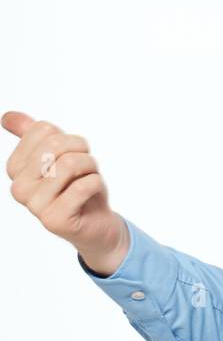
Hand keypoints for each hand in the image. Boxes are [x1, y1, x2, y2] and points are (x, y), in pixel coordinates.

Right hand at [3, 110, 128, 275]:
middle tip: (85, 170)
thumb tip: (7, 116)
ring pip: (71, 164)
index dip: (69, 139)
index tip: (72, 156)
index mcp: (15, 168)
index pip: (43, 129)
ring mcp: (34, 206)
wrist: (97, 224)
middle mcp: (19, 187)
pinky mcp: (54, 220)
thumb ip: (32, 135)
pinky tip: (92, 194)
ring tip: (87, 181)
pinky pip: (83, 186)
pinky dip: (97, 184)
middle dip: (82, 152)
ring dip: (91, 169)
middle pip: (56, 145)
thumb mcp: (58, 155)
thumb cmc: (78, 187)